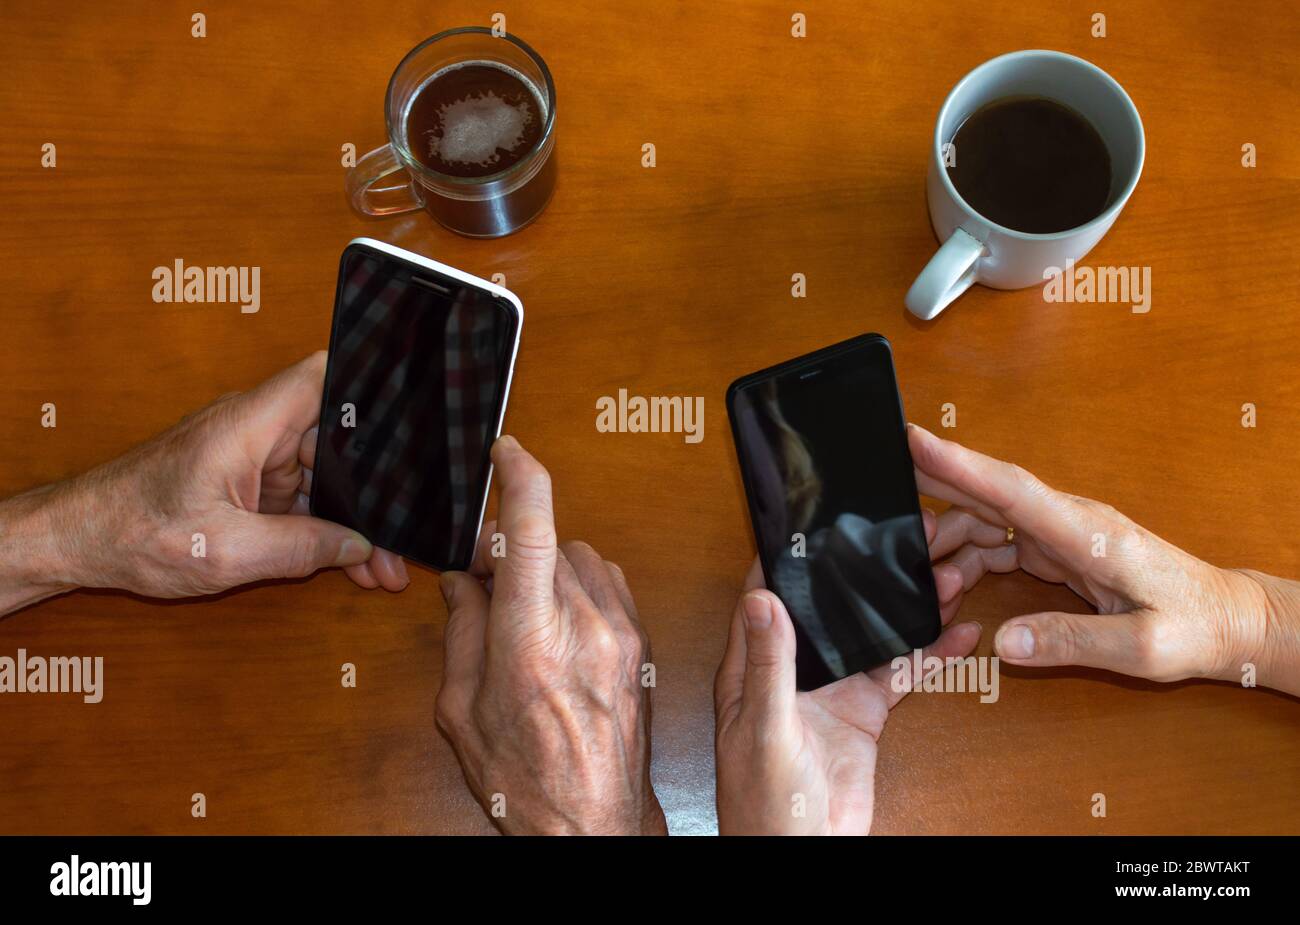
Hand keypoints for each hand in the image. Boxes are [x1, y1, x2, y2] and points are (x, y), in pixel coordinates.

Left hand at [0, 352, 407, 611]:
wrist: (78, 542)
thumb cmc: (134, 533)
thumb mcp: (227, 553)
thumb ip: (300, 548)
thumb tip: (359, 547)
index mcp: (250, 424)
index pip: (322, 377)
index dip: (372, 385)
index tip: (416, 414)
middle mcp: (256, 429)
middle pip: (337, 439)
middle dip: (375, 489)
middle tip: (401, 540)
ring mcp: (253, 456)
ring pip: (325, 476)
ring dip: (353, 520)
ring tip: (382, 567)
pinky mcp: (248, 483)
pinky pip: (302, 498)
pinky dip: (325, 529)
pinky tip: (351, 562)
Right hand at [435, 436, 666, 834]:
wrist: (593, 822)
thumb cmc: (525, 778)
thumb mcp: (461, 710)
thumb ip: (460, 633)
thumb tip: (461, 583)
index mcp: (529, 642)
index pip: (529, 531)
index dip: (519, 475)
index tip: (506, 451)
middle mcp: (584, 627)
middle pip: (549, 540)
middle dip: (512, 549)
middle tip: (487, 585)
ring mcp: (621, 632)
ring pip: (582, 556)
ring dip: (550, 567)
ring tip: (527, 613)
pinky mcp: (643, 640)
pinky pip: (611, 580)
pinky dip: (582, 586)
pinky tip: (564, 621)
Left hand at [714, 528, 981, 834]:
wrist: (803, 854)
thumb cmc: (763, 804)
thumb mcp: (765, 728)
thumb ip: (768, 664)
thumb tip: (761, 599)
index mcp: (754, 667)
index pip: (766, 596)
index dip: (789, 559)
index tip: (818, 520)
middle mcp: (794, 671)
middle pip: (831, 608)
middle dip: (866, 572)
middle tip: (908, 538)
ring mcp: (833, 690)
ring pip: (873, 634)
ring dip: (907, 606)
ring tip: (947, 574)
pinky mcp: (864, 715)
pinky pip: (900, 674)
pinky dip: (931, 654)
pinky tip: (961, 636)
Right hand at [907, 423, 1299, 694]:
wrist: (1227, 620)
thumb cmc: (1193, 628)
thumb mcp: (1141, 649)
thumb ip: (1071, 641)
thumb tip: (1003, 643)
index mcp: (1086, 532)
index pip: (1010, 488)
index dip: (957, 463)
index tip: (913, 438)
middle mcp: (1068, 521)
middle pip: (986, 493)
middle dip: (932, 489)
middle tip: (877, 496)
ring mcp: (1061, 532)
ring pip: (985, 521)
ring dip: (948, 544)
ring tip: (920, 581)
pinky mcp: (1058, 548)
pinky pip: (999, 542)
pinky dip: (969, 561)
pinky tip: (950, 587)